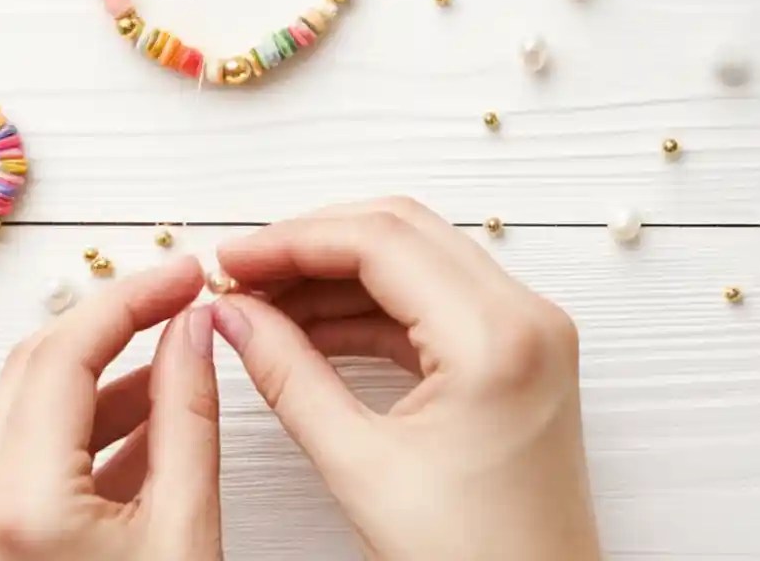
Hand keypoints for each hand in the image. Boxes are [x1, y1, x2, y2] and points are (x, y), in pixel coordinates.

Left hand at [0, 256, 222, 560]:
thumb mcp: (185, 531)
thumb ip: (188, 418)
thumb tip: (194, 330)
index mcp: (22, 505)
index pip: (65, 356)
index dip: (130, 302)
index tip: (183, 278)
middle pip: (37, 370)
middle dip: (113, 325)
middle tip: (178, 301)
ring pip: (34, 409)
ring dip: (105, 377)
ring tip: (178, 359)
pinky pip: (35, 457)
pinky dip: (91, 428)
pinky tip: (152, 418)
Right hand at [212, 198, 600, 560]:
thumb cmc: (475, 560)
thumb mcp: (360, 466)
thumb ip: (288, 376)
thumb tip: (234, 317)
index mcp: (496, 338)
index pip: (379, 242)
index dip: (292, 241)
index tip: (233, 261)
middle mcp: (526, 318)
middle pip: (400, 232)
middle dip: (311, 244)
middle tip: (243, 273)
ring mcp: (527, 333)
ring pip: (414, 260)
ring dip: (335, 274)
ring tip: (264, 305)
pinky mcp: (514, 355)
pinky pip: (430, 302)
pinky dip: (367, 307)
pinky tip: (309, 329)